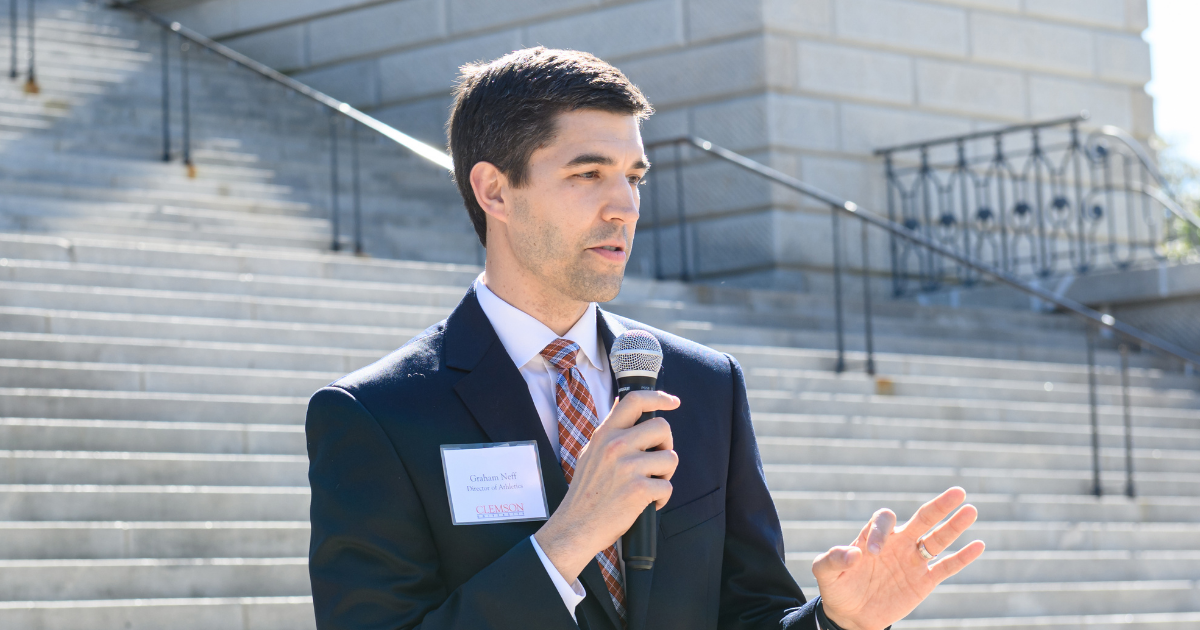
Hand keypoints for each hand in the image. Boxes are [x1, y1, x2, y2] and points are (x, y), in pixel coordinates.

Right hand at [534, 390, 679, 582]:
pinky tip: (649, 503)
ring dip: (666, 474)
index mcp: (605, 434)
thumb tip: (624, 405)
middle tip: (656, 460)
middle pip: (662, 427)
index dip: (659, 397)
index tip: (673, 402)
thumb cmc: (585, 493)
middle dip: (666, 444)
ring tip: (650, 484)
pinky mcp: (638, 489)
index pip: (635, 400)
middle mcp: (616, 445)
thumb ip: (610, 431)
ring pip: (670, 457)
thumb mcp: (590, 453)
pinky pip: (667, 486)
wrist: (576, 526)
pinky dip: (662, 498)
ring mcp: (628, 467)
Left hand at [812, 487, 985, 629]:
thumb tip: (854, 552)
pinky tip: (979, 545)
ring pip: (938, 539)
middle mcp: (897, 543)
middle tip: (957, 492)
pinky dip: (963, 557)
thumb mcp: (825, 574)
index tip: (873, 552)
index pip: (884, 520)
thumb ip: (832, 560)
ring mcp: (913, 561)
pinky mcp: (924, 581)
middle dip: (938, 506)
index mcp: (873, 536)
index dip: (880, 531)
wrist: (852, 616)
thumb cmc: (838, 589)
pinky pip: (947, 566)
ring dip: (955, 526)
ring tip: (971, 510)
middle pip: (922, 519)